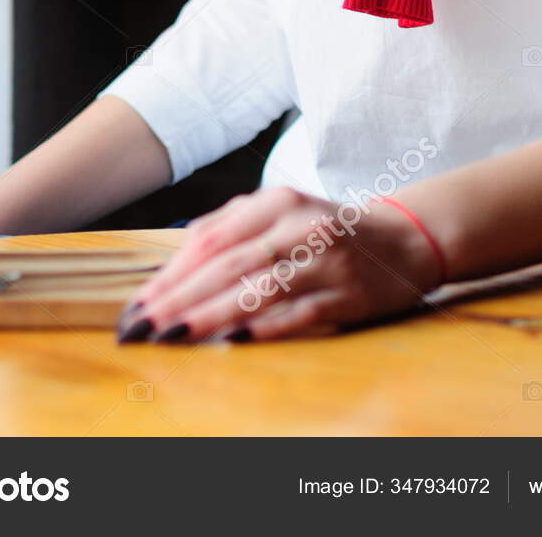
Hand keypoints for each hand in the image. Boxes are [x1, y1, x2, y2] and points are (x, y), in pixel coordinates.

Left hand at [116, 185, 444, 343]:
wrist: (404, 240)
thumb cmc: (327, 230)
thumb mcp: (281, 214)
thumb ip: (232, 229)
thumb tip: (174, 263)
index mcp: (276, 201)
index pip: (210, 238)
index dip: (170, 273)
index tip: (137, 304)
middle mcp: (299, 225)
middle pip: (228, 264)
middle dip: (179, 298)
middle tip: (142, 327)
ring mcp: (325, 259)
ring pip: (258, 288)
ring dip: (211, 314)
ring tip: (174, 336)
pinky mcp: (347, 293)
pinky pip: (299, 312)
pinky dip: (266, 326)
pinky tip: (234, 340)